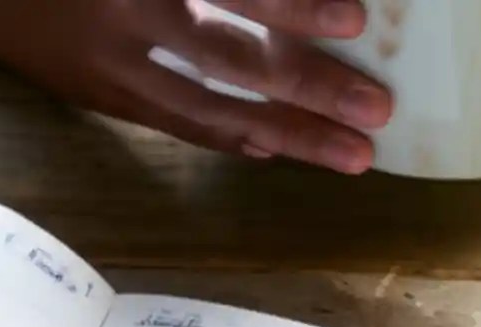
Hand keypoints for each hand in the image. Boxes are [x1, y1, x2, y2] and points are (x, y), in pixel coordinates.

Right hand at [0, 0, 389, 173]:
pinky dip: (232, 139)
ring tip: (351, 158)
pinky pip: (179, 125)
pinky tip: (275, 152)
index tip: (357, 19)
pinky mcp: (103, 98)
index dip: (291, 4)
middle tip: (377, 115)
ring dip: (288, 137)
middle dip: (310, 90)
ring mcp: (112, 69)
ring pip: (212, 112)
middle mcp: (125, 21)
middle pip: (233, 64)